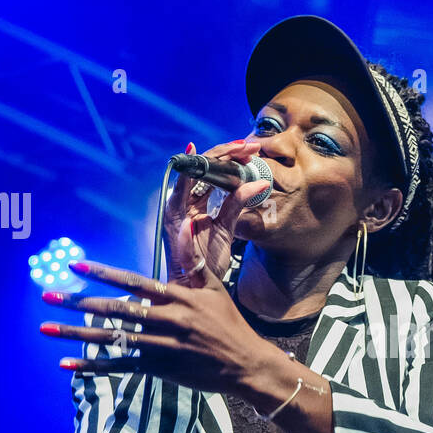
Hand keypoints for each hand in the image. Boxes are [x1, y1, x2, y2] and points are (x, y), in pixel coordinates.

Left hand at [39, 242, 277, 396]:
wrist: (246, 365)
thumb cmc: (230, 324)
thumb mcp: (215, 288)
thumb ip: (193, 259)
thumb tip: (185, 223)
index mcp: (178, 298)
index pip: (134, 282)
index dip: (104, 274)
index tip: (76, 266)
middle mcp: (167, 320)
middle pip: (116, 310)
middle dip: (79, 303)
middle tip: (48, 297)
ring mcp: (162, 346)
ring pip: (112, 338)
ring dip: (76, 333)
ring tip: (46, 327)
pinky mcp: (160, 369)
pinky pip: (120, 366)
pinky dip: (92, 366)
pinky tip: (67, 365)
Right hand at [164, 138, 268, 282]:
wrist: (195, 286)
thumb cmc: (207, 259)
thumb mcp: (228, 227)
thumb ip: (237, 203)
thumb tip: (261, 183)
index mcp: (194, 200)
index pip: (211, 169)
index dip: (229, 157)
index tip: (251, 150)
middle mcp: (183, 200)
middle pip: (201, 166)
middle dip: (225, 152)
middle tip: (248, 146)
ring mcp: (176, 209)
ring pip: (191, 173)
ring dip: (213, 160)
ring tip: (236, 151)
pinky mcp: (172, 221)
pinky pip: (179, 197)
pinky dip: (187, 178)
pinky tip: (195, 157)